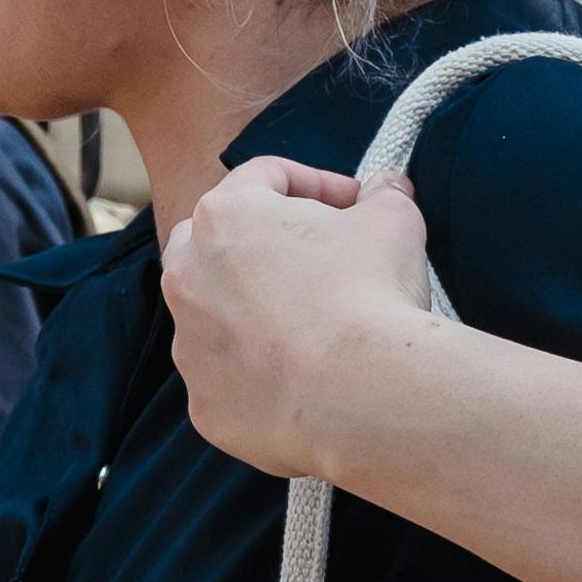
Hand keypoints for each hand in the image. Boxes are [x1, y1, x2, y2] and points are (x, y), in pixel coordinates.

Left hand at [156, 158, 441, 481]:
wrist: (364, 394)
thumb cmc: (372, 294)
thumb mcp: (394, 221)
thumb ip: (382, 195)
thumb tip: (386, 189)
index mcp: (225, 215)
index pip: (264, 177)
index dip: (318, 183)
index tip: (355, 205)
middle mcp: (187, 276)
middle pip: (216, 242)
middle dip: (262, 242)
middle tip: (317, 259)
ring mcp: (188, 345)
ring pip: (213, 315)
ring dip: (253, 312)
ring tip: (313, 328)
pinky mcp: (203, 404)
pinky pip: (227, 380)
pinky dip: (258, 375)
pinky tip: (304, 380)